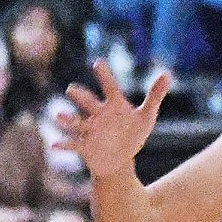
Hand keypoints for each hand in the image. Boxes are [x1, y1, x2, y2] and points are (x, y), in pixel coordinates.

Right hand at [55, 60, 170, 178]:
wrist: (120, 159)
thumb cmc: (132, 133)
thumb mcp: (146, 116)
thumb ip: (155, 95)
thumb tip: (167, 73)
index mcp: (114, 105)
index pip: (110, 87)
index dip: (105, 75)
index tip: (98, 62)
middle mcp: (99, 115)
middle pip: (89, 104)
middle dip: (81, 97)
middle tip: (71, 89)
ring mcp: (90, 131)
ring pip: (77, 123)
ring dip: (68, 120)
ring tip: (59, 116)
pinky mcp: (85, 147)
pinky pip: (73, 145)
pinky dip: (64, 145)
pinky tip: (54, 145)